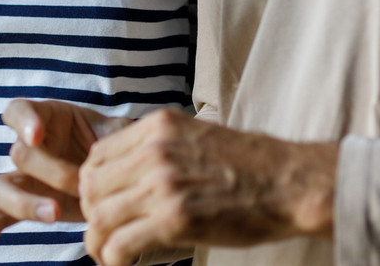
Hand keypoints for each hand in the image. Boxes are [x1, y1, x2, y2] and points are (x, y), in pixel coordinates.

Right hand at [0, 99, 130, 247]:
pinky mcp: (22, 204)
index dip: (22, 121)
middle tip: (80, 185)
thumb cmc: (111, 146)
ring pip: (0, 186)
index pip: (19, 111)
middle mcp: (29, 147)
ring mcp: (22, 177)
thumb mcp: (116, 133)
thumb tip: (119, 137)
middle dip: (51, 171)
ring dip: (24, 202)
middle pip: (20, 153)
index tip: (36, 137)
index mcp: (47, 119)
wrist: (112, 178)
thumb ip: (115, 132)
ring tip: (54, 214)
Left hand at [78, 109, 338, 265]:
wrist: (289, 182)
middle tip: (103, 235)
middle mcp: (154, 151)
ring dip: (97, 242)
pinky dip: (113, 259)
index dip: (92, 186)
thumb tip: (128, 175)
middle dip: (91, 215)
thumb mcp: (196, 136)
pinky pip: (120, 244)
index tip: (103, 205)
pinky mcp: (174, 219)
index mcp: (157, 127)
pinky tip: (123, 264)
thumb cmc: (249, 164)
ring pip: (99, 217)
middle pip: (90, 186)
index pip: (96, 156)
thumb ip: (159, 148)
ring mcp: (162, 184)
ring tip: (108, 255)